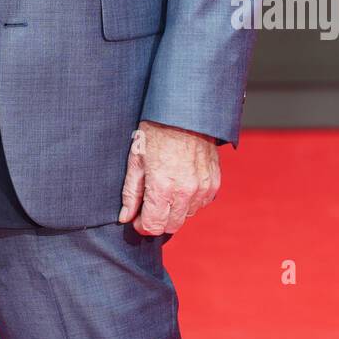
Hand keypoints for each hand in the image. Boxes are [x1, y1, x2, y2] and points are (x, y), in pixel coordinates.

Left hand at [118, 119, 219, 235]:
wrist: (185, 112)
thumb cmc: (157, 131)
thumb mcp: (136, 158)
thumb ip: (131, 192)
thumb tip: (125, 217)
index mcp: (163, 187)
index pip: (154, 226)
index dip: (143, 225)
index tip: (137, 218)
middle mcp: (185, 191)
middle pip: (171, 226)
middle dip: (158, 220)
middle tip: (149, 205)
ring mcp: (202, 188)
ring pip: (187, 216)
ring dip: (175, 210)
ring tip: (165, 190)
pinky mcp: (214, 183)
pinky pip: (201, 203)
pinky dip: (190, 201)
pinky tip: (180, 185)